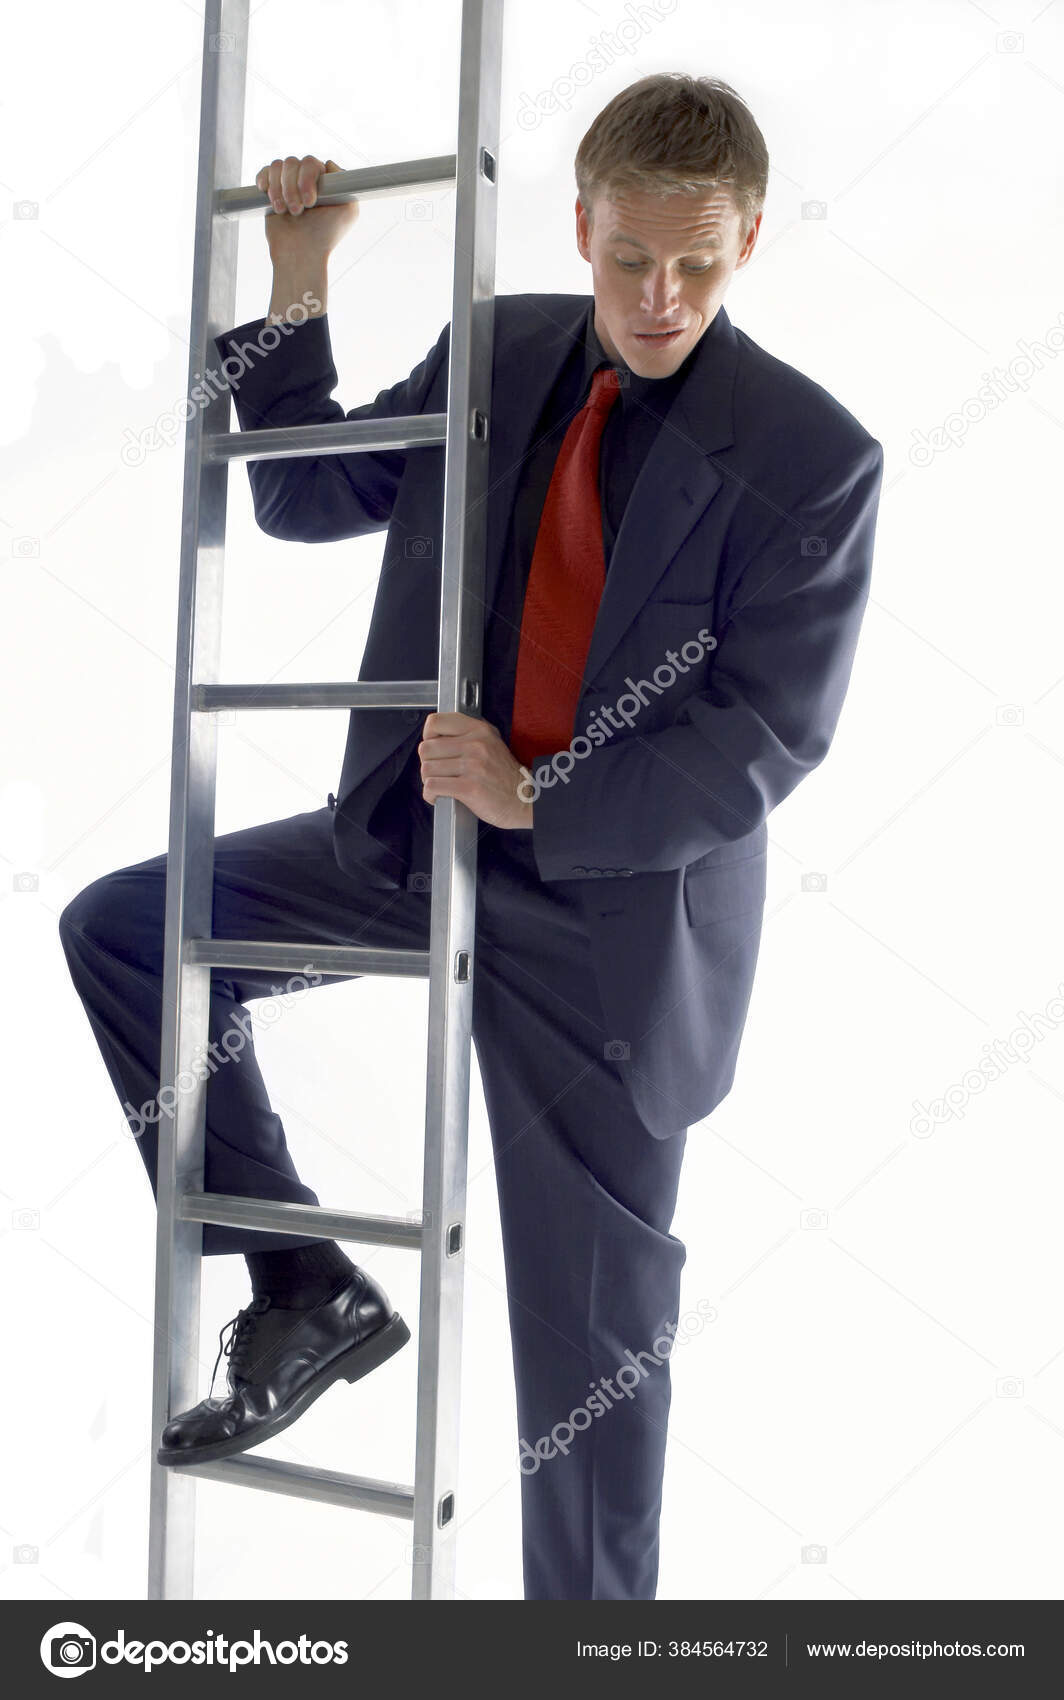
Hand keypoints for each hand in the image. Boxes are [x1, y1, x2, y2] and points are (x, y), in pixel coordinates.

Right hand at [254, 155, 359, 262]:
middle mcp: (307, 180)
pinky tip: (268, 196)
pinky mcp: (272, 190)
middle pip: (294, 163)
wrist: (300, 254)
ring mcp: (289, 183)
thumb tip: (329, 163)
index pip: (312, 163)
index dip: (308, 178)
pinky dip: (265, 181)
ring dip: (279, 189)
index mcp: (324, 181)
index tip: (310, 202)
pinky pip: (265, 172)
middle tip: (297, 211)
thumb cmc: (325, 236)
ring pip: (279, 166)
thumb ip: (347, 185)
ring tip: (284, 211)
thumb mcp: (348, 211)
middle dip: (292, 188)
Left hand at [418, 712, 533, 829]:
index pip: (435, 722)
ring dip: (429, 781)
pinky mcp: (469, 788)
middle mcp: (475, 745)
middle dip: (427, 763)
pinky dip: (430, 794)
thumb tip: (435, 737)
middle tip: (437, 772)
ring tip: (440, 785)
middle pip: (426, 748)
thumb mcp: (491, 743)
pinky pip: (432, 786)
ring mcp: (472, 766)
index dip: (427, 737)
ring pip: (427, 769)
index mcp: (479, 730)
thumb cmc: (505, 776)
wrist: (525, 799)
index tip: (433, 749)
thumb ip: (467, 735)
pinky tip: (438, 797)